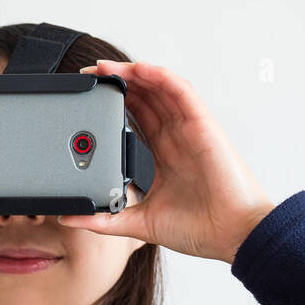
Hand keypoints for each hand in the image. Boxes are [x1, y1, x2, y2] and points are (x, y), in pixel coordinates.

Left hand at [57, 60, 273, 263]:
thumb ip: (105, 219)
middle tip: (89, 76)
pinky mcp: (203, 126)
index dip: (112, 105)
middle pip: (144, 99)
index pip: (135, 119)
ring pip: (159, 89)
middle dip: (117, 83)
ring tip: (105, 67)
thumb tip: (72, 218)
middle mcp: (175, 138)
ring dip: (133, 74)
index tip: (87, 99)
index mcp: (162, 156)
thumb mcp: (139, 223)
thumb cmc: (199, 229)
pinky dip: (161, 77)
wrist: (232, 236)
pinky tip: (140, 69)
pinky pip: (181, 92)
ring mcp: (189, 130)